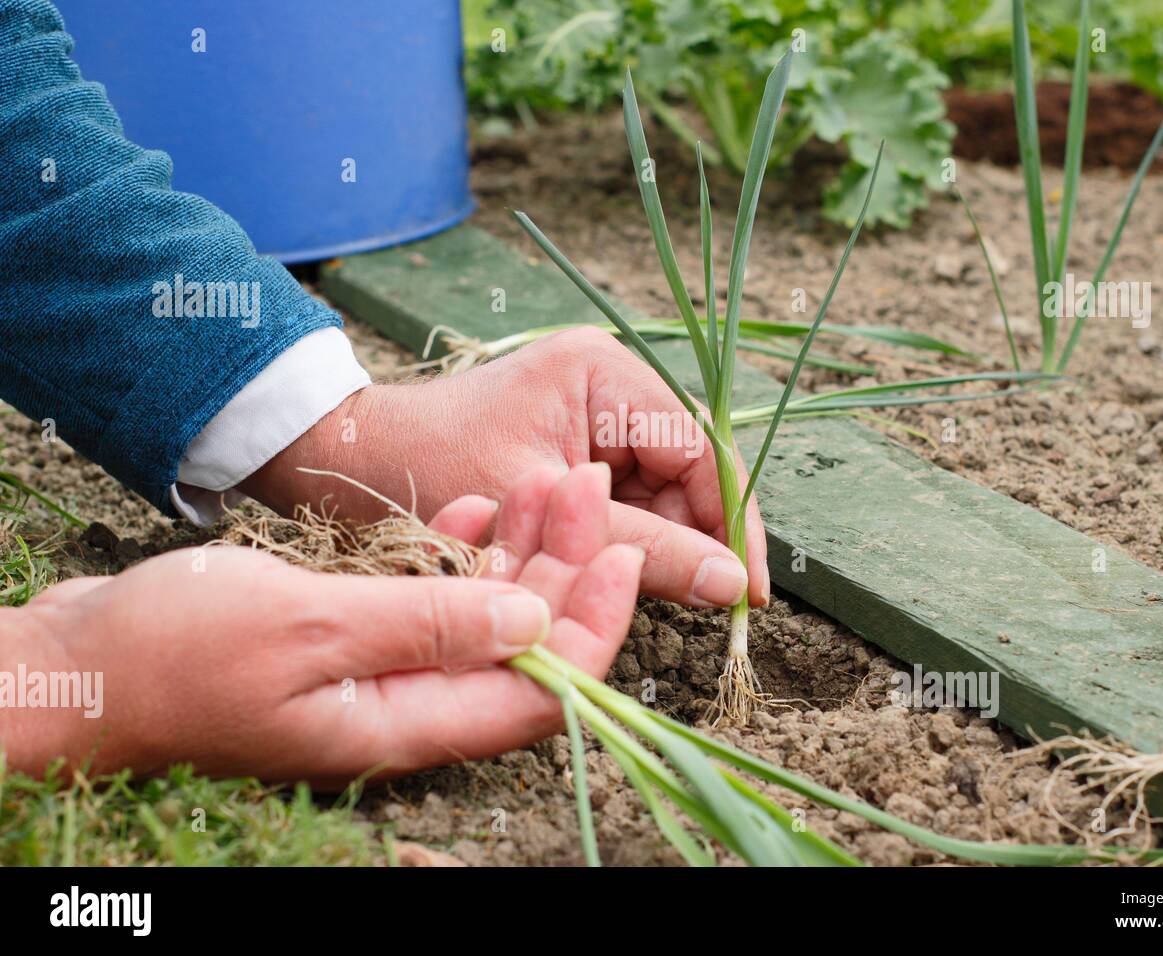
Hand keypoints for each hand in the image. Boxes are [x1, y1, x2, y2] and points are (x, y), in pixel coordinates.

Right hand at [3, 464, 640, 785]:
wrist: (76, 663)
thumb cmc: (176, 651)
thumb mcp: (309, 627)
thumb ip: (426, 626)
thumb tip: (535, 625)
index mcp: (406, 721)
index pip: (541, 691)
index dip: (593, 626)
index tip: (619, 551)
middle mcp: (404, 703)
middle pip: (520, 644)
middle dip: (564, 566)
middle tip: (583, 483)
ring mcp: (376, 669)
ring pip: (480, 614)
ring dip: (518, 550)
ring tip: (546, 480)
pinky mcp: (347, 637)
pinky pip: (427, 599)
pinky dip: (457, 554)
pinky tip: (476, 508)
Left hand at [240, 327, 769, 609]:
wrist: (342, 459)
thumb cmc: (426, 469)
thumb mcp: (544, 517)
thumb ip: (646, 549)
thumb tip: (734, 588)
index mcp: (603, 374)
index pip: (702, 449)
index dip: (733, 521)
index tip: (747, 590)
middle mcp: (608, 382)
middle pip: (688, 470)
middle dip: (695, 536)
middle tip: (703, 604)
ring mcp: (591, 412)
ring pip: (662, 490)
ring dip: (660, 544)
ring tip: (639, 591)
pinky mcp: (573, 445)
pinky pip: (626, 498)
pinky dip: (627, 540)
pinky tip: (612, 573)